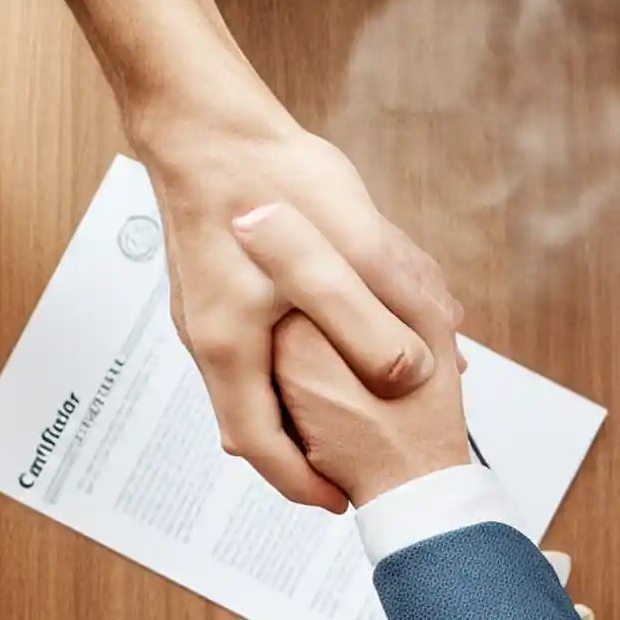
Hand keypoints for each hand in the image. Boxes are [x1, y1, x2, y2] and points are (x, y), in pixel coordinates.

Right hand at [139, 123, 461, 512]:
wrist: (206, 120)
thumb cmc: (265, 176)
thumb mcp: (343, 253)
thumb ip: (377, 323)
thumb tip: (413, 378)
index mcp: (229, 346)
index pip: (258, 445)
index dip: (300, 482)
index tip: (340, 499)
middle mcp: (208, 338)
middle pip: (253, 420)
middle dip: (302, 447)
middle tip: (349, 456)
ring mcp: (208, 310)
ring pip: (257, 380)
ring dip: (301, 399)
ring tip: (353, 399)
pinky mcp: (219, 283)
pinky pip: (258, 342)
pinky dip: (295, 357)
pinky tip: (335, 329)